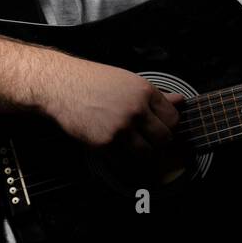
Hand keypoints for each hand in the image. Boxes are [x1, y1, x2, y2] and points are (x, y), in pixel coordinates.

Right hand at [40, 52, 184, 172]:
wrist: (61, 86)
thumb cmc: (93, 81)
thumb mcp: (128, 81)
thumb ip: (155, 95)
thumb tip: (179, 101)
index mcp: (144, 91)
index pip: (173, 118)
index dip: (169, 125)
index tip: (160, 127)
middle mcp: (136, 110)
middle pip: (165, 138)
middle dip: (159, 142)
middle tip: (150, 141)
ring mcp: (121, 128)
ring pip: (149, 154)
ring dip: (144, 154)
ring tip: (135, 148)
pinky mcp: (105, 144)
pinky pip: (126, 161)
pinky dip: (125, 160)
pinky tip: (119, 151)